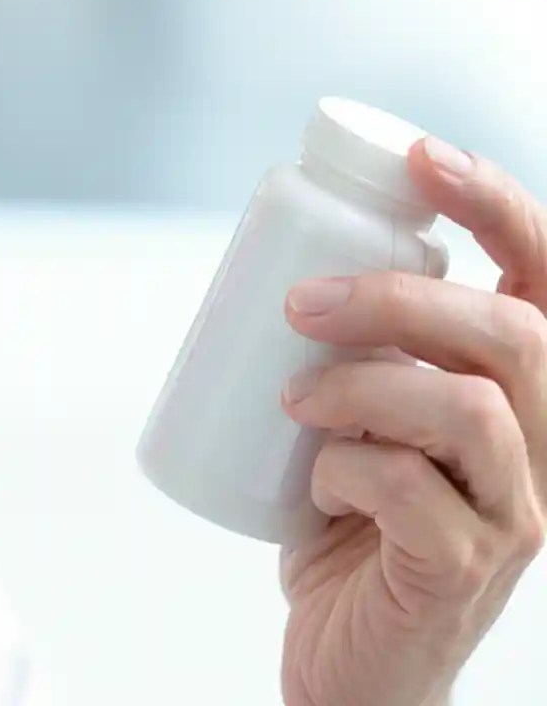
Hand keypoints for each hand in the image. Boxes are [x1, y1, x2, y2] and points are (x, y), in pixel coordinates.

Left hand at [278, 137, 546, 704]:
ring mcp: (513, 511)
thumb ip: (359, 359)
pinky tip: (316, 484)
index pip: (546, 281)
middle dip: (400, 298)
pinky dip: (347, 469)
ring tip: (295, 399)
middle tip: (302, 302)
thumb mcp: (359, 423)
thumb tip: (293, 270)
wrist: (349, 658)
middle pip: (514, 334)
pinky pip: (413, 492)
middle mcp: (541, 447)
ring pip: (471, 409)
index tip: (423, 160)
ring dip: (363, 386)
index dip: (501, 206)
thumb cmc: (350, 528)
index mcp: (518, 395)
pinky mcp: (461, 566)